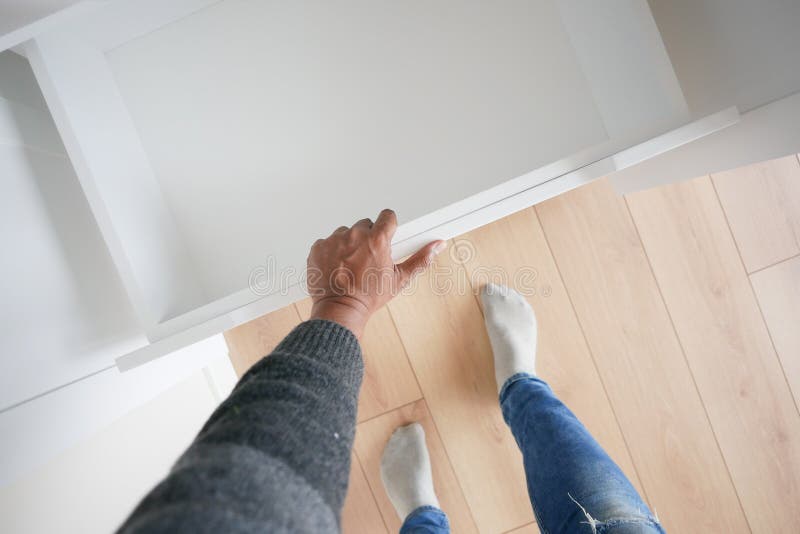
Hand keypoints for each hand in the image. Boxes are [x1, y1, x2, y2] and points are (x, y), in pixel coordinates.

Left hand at [307, 209, 445, 337]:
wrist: (340, 310)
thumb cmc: (368, 297)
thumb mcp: (399, 279)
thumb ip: (420, 259)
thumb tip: (437, 245)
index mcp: (377, 240)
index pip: (387, 216)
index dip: (388, 226)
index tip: (386, 235)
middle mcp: (355, 236)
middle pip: (365, 225)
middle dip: (367, 238)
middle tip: (367, 258)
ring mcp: (334, 240)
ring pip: (345, 233)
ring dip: (348, 244)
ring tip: (350, 265)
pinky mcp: (318, 247)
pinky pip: (327, 242)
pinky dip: (331, 252)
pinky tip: (336, 267)